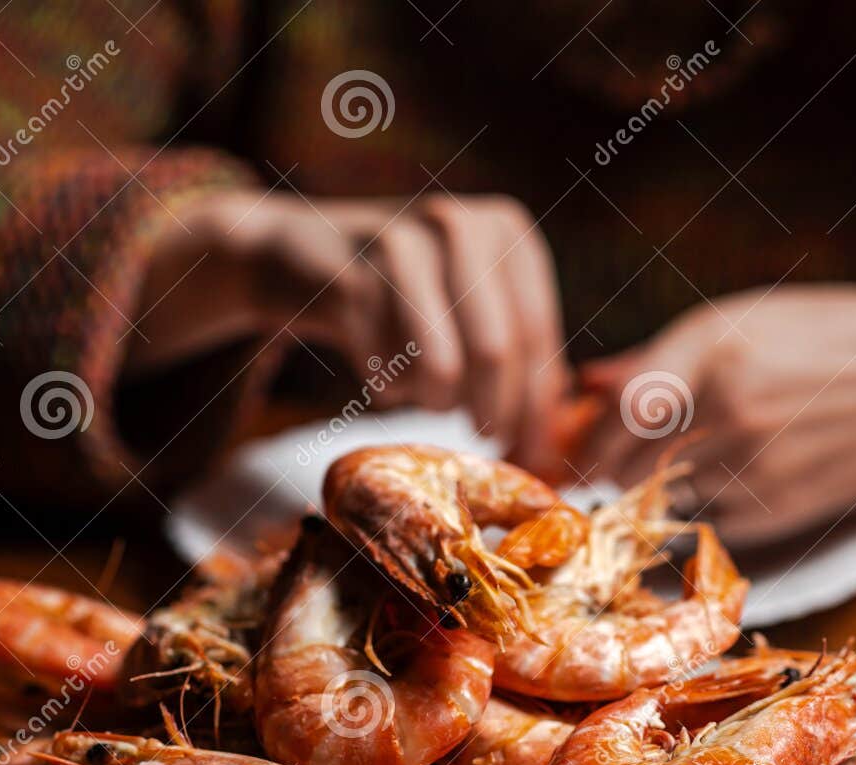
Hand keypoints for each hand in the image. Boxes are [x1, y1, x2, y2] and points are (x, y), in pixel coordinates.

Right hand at [125, 191, 569, 474]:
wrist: (305, 250)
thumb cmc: (402, 292)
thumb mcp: (470, 298)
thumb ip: (514, 350)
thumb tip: (549, 436)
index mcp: (506, 229)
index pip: (537, 333)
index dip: (536, 402)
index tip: (529, 448)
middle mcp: (460, 226)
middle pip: (496, 352)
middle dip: (493, 411)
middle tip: (481, 435)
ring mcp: (404, 244)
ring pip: (443, 365)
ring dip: (436, 401)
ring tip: (424, 395)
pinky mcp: (352, 275)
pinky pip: (387, 367)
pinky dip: (388, 387)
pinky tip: (381, 371)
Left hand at [576, 285, 855, 542]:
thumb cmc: (831, 336)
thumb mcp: (748, 317)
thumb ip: (662, 356)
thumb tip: (587, 385)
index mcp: (719, 344)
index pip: (621, 407)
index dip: (585, 438)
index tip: (571, 449)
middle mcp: (731, 408)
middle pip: (629, 460)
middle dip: (604, 469)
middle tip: (591, 470)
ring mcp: (754, 465)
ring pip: (660, 494)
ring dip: (645, 490)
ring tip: (661, 468)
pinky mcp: (773, 510)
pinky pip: (701, 519)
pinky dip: (692, 507)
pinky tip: (714, 482)